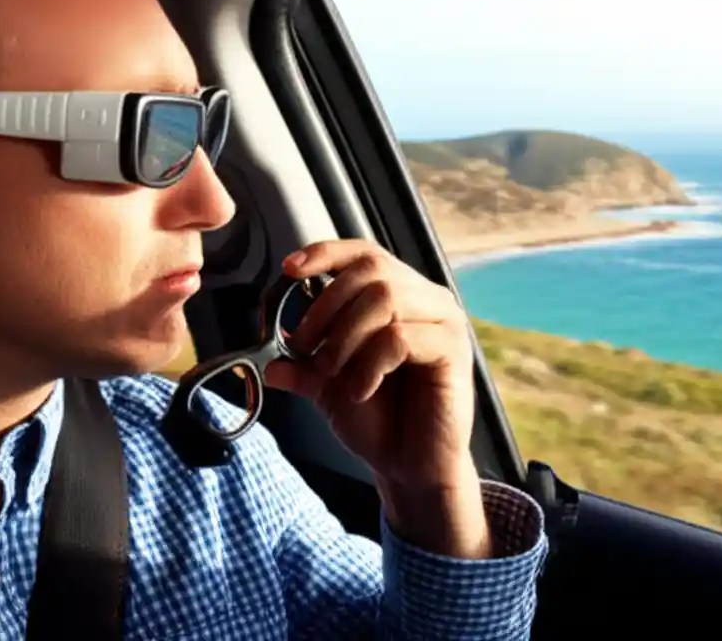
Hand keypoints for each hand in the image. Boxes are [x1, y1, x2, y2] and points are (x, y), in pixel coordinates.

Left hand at [263, 239, 490, 556]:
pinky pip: (401, 337)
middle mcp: (427, 300)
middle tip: (304, 346)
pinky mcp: (453, 350)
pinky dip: (369, 364)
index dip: (325, 253)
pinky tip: (360, 390)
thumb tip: (268, 360)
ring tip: (334, 373)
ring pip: (386, 298)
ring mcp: (444, 322)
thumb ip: (302, 366)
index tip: (289, 270)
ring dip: (346, 337)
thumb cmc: (378, 421)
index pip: (363, 254)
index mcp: (400, 296)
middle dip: (326, 306)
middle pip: (371, 270)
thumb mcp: (327, 387)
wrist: (408, 467)